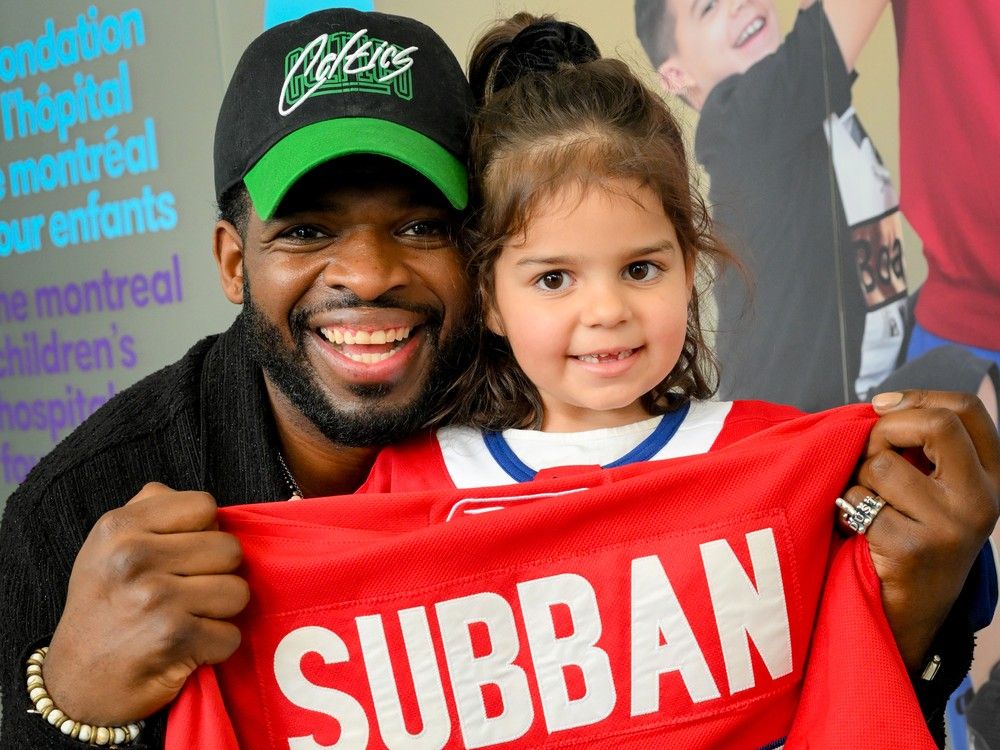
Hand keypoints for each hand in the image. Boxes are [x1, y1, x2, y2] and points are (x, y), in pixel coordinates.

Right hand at [43, 483, 249, 724]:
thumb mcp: (111, 546)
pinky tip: (186, 646)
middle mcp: (133, 557)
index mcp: (119, 526)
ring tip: (188, 617)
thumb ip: (154, 510)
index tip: (182, 555)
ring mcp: (154, 596)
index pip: (204, 505)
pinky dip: (215, 647)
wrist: (76, 681)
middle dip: (217, 574)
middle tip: (186, 593)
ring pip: (238, 591)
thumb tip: (205, 507)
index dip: (204, 531)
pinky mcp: (174, 636)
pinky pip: (232, 634)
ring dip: (220, 612)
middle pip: (229, 548)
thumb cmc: (106, 605)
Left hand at [843, 390, 999, 670]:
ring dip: (858, 479)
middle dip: (884, 430)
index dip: (918, 396)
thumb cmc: (908, 535)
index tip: (881, 405)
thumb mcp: (931, 489)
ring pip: (883, 465)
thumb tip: (879, 404)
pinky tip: (859, 531)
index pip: (967, 409)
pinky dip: (845, 510)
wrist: (907, 614)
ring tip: (866, 504)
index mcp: (990, 477)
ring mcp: (951, 527)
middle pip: (935, 424)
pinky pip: (859, 502)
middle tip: (866, 455)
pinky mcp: (913, 549)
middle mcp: (981, 501)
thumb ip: (920, 449)